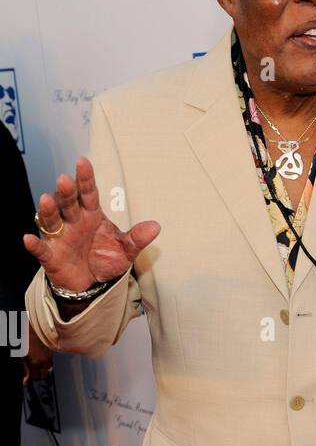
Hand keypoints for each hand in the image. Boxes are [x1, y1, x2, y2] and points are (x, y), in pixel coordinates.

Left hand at [21, 325, 53, 383]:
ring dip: (43, 368)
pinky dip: (47, 362)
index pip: (36, 378)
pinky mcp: (52, 351)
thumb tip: (26, 381)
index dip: (31, 378)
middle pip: (44, 376)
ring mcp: (49, 356)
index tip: (28, 376)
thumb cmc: (25, 338)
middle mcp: (44, 361)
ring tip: (37, 364)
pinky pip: (51, 361)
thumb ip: (25, 368)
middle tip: (33, 371)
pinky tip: (41, 357)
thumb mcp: (21, 355)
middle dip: (38, 375)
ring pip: (49, 369)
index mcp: (35, 362)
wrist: (33, 326)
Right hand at [22, 156, 159, 291]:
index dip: (85, 178)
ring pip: (52, 221)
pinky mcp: (51, 256)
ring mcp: (60, 237)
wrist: (93, 284)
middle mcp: (73, 221)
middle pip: (68, 203)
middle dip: (66, 192)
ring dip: (49, 211)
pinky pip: (41, 249)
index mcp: (91, 214)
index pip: (88, 193)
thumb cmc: (105, 259)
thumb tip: (156, 226)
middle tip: (65, 180)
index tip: (83, 161)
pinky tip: (28, 239)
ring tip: (46, 199)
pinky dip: (35, 245)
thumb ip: (137, 238)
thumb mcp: (125, 250)